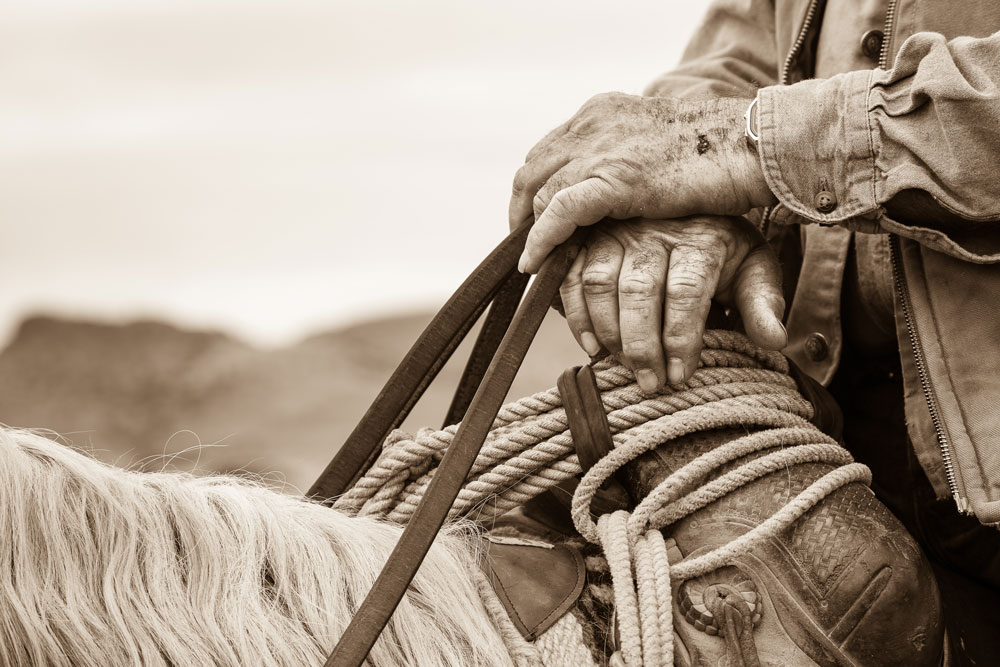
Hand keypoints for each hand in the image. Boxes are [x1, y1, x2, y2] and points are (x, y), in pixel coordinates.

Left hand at [510, 92, 775, 272]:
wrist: (752, 144)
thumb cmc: (719, 153)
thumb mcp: (657, 147)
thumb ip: (626, 160)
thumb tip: (611, 192)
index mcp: (602, 112)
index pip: (547, 152)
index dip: (534, 189)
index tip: (534, 221)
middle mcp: (593, 125)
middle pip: (534, 171)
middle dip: (523, 212)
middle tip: (528, 248)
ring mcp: (601, 150)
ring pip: (540, 193)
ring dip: (529, 232)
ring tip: (532, 264)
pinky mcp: (613, 178)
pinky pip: (559, 212)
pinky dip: (541, 240)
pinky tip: (536, 264)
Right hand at [559, 216, 785, 392]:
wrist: (692, 211)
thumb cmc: (725, 254)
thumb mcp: (754, 270)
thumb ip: (763, 303)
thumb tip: (775, 340)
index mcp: (701, 237)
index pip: (685, 291)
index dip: (680, 339)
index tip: (681, 377)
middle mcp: (655, 230)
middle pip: (639, 289)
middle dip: (642, 345)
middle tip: (649, 384)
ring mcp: (618, 232)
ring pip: (600, 282)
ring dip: (607, 331)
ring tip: (621, 367)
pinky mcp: (590, 240)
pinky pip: (573, 276)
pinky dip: (575, 314)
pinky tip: (591, 347)